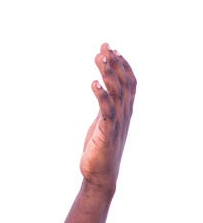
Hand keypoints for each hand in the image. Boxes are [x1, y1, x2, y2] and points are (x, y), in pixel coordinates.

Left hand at [80, 43, 136, 193]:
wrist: (99, 175)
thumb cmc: (99, 150)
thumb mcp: (104, 124)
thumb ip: (106, 109)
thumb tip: (102, 94)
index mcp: (124, 111)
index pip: (129, 82)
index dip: (122, 65)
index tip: (112, 49)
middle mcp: (124, 114)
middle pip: (124, 82)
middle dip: (115, 63)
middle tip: (105, 47)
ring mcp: (116, 123)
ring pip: (116, 92)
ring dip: (108, 73)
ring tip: (99, 58)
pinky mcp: (106, 132)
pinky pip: (106, 110)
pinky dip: (101, 95)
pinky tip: (93, 83)